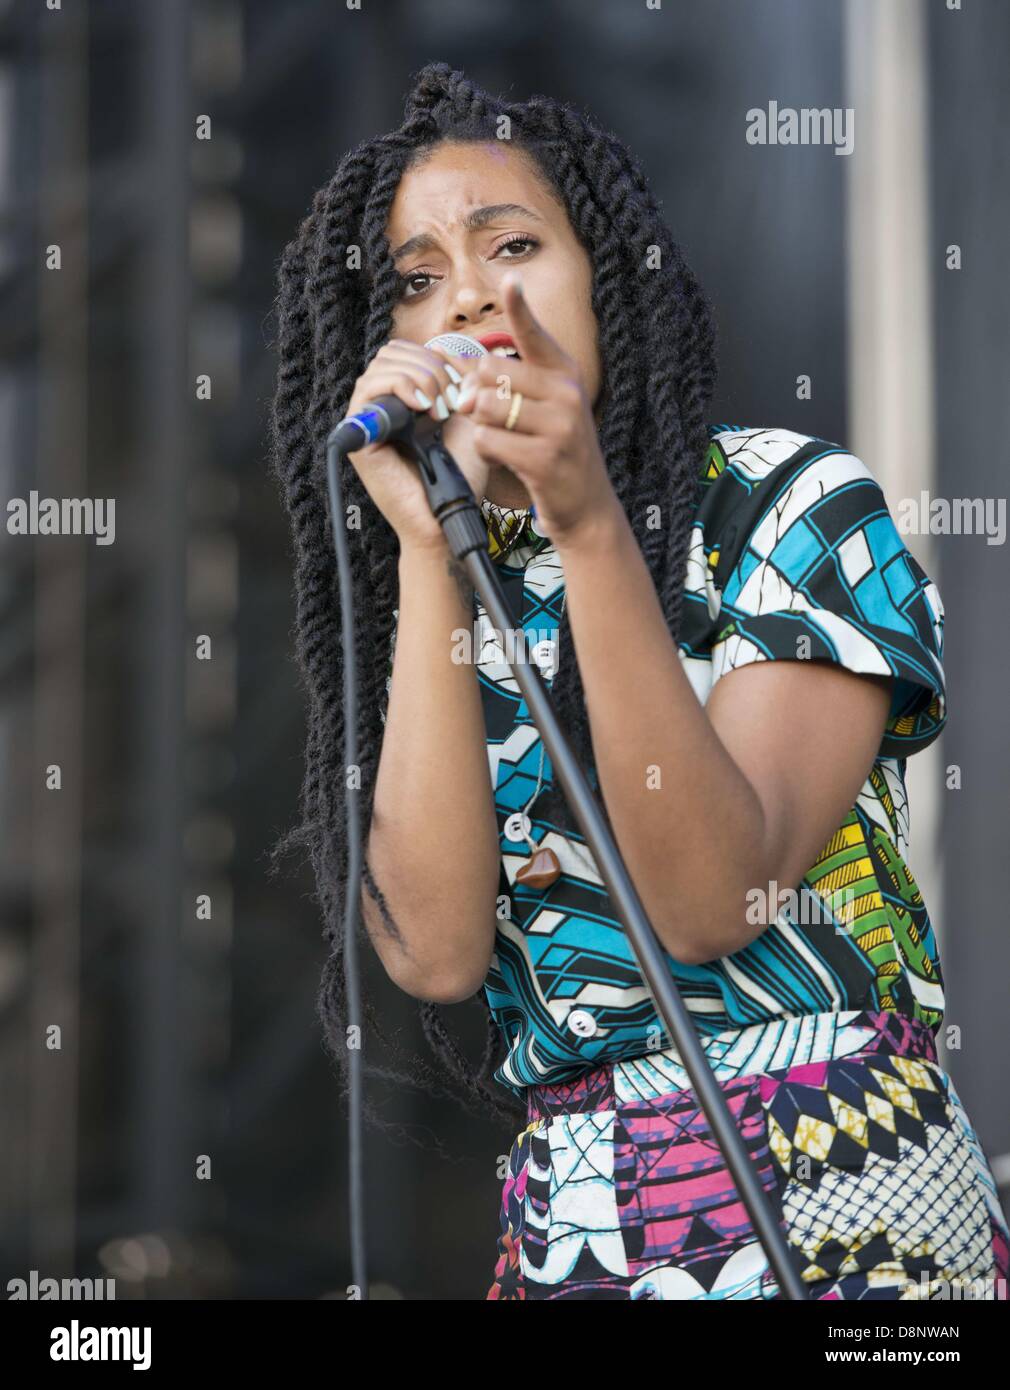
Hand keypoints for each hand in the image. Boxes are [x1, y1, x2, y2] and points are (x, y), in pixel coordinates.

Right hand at [342, 340, 484, 550]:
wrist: (448, 516)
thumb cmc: (459, 477)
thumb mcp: (466, 419)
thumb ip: (459, 383)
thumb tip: (447, 349)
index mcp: (405, 400)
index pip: (408, 352)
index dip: (436, 358)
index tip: (462, 387)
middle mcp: (383, 406)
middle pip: (393, 352)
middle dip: (429, 365)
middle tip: (451, 398)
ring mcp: (368, 419)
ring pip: (382, 364)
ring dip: (419, 376)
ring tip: (438, 408)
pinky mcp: (359, 434)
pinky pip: (369, 387)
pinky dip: (399, 385)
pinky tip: (422, 408)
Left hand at [453, 273, 617, 547]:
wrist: (587, 506)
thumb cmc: (557, 451)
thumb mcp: (549, 409)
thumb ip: (514, 385)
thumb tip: (467, 374)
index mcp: (565, 374)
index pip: (535, 334)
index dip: (520, 307)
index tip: (511, 280)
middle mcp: (566, 393)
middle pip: (491, 372)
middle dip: (476, 394)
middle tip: (486, 417)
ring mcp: (558, 426)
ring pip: (486, 407)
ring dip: (480, 426)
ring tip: (501, 440)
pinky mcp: (544, 457)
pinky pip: (488, 441)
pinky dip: (486, 452)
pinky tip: (505, 460)